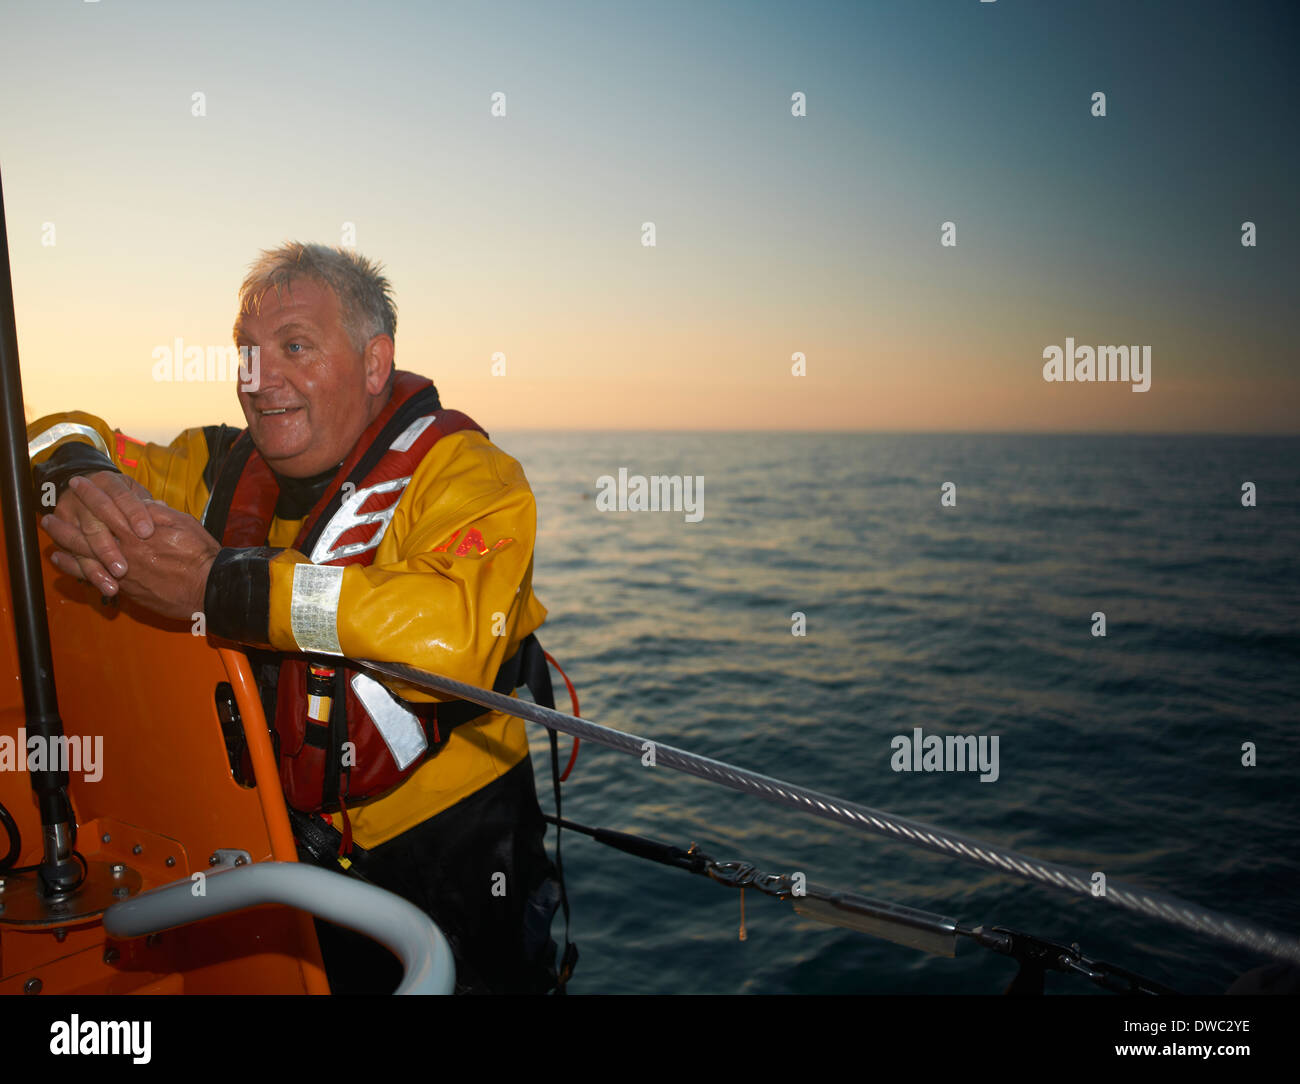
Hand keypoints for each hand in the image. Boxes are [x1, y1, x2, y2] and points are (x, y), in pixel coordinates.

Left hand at [43, 477, 220, 620]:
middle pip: (88, 532)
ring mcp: (123, 572)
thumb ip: (157, 513)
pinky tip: (63, 560)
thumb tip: (141, 504)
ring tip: (51, 530)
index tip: (79, 483)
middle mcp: (126, 552)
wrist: (208, 588)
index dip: (91, 494)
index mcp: (139, 533)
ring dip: (64, 540)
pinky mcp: (127, 589)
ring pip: (84, 554)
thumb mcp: (183, 523)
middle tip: (52, 508)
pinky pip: (92, 576)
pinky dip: (73, 566)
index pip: (107, 507)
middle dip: (69, 518)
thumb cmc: (201, 555)